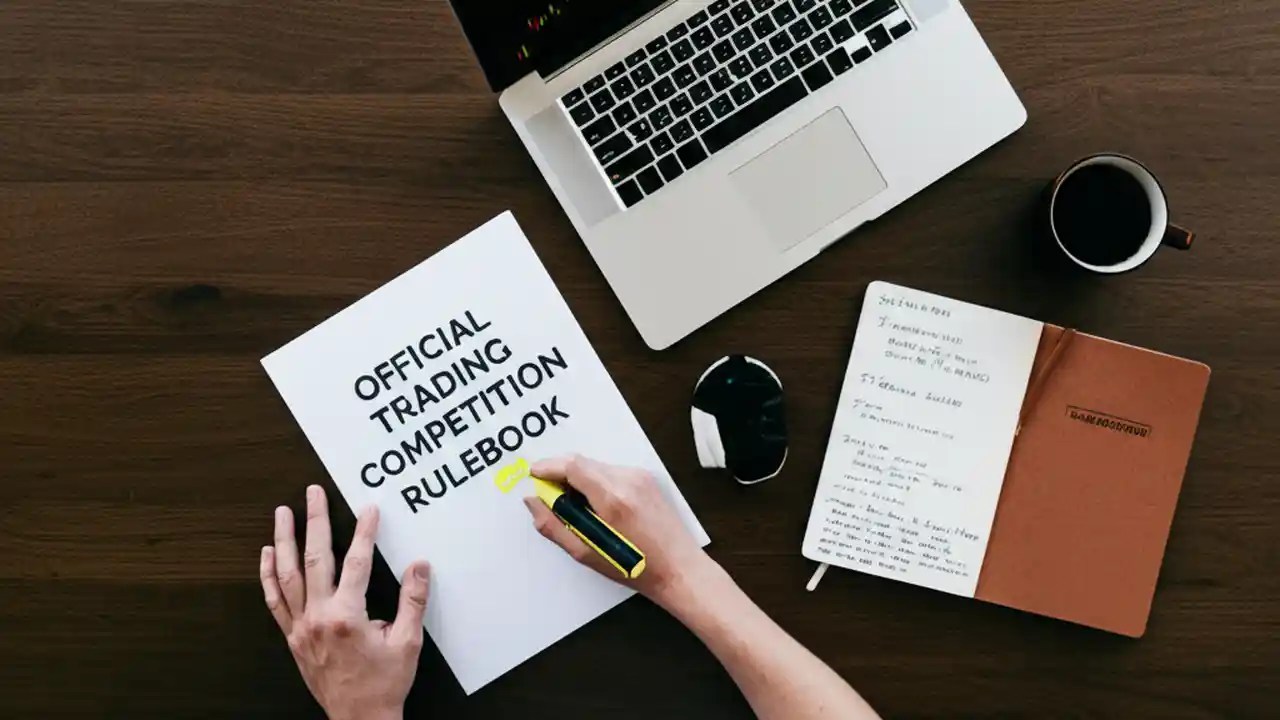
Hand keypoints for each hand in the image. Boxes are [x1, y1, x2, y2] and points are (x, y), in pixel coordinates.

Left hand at [259, 485, 429, 719]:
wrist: (358, 719)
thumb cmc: (383, 683)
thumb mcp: (407, 642)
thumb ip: (413, 600)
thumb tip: (420, 566)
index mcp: (347, 617)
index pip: (356, 562)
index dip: (364, 532)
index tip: (369, 509)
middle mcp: (318, 618)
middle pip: (315, 558)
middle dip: (314, 521)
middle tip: (313, 493)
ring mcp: (301, 627)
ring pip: (287, 575)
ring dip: (284, 540)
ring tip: (283, 512)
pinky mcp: (292, 637)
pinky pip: (275, 601)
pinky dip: (268, 576)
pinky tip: (268, 554)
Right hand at [523, 455, 711, 609]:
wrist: (679, 569)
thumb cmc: (634, 568)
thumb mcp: (587, 553)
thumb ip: (554, 525)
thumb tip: (532, 501)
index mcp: (612, 497)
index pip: (572, 465)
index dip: (548, 466)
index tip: (534, 475)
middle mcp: (628, 479)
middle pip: (583, 463)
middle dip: (561, 475)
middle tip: (551, 498)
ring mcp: (641, 476)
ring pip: (597, 467)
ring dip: (580, 481)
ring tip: (579, 511)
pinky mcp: (648, 479)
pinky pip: (613, 473)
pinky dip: (598, 484)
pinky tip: (600, 509)